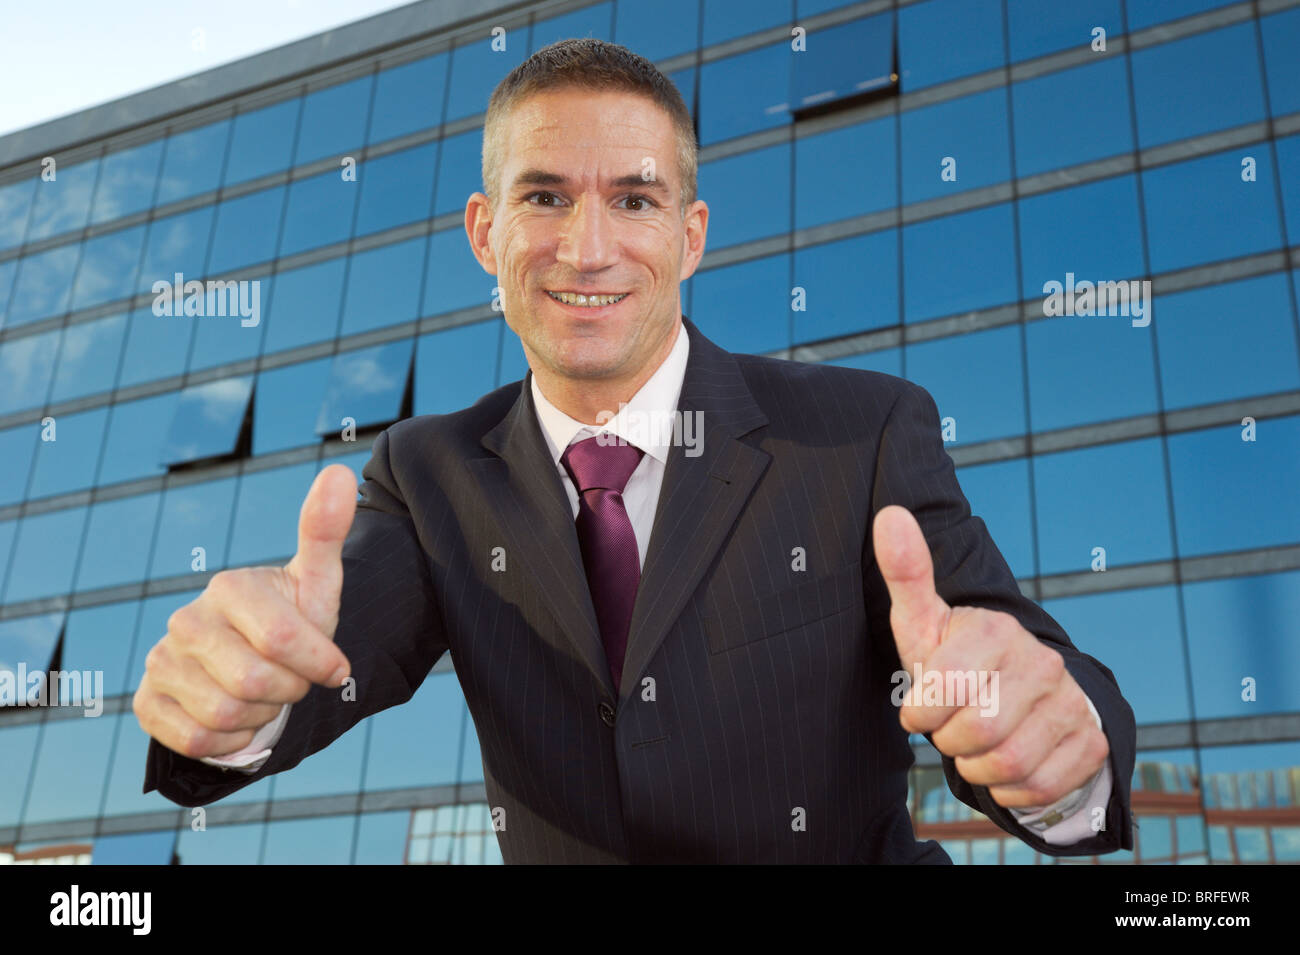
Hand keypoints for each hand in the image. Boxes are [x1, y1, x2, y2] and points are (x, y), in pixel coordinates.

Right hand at [133, 465, 357, 759]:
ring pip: (227, 716)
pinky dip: (230, 742)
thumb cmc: (292, 621)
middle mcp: (185, 620)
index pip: (283, 641)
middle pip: (255, 683)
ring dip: (263, 717)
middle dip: (290, 691)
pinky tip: (239, 720)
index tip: (336, 668)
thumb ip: (325, 530)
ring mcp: (160, 660)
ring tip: (266, 696)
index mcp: (229, 587)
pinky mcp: (146, 702)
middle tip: (294, 681)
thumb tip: (337, 473)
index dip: (319, 664)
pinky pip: (196, 740)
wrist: (252, 664)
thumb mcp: (316, 583)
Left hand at [872, 505, 1108, 809]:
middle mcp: (1041, 660)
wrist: (1018, 693)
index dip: (921, 712)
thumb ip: (905, 573)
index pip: (941, 691)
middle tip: (951, 725)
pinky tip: (1002, 762)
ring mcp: (1072, 700)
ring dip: (977, 765)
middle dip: (949, 740)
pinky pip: (1039, 785)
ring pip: (1008, 763)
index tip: (922, 704)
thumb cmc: (955, 659)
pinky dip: (1011, 787)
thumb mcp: (923, 623)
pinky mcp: (1092, 740)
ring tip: (975, 742)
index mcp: (994, 629)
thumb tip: (889, 514)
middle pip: (975, 732)